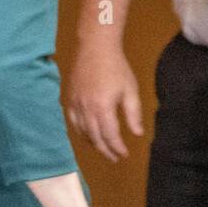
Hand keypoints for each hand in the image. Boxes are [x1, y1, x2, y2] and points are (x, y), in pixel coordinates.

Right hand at [66, 44, 142, 160]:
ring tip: (104, 149)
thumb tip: (137, 134)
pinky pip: (73, 122)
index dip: (117, 148)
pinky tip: (88, 136)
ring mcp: (76, 104)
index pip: (110, 136)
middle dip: (106, 151)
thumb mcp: (130, 90)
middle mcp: (86, 108)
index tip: (124, 154)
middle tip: (115, 158)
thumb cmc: (116, 67)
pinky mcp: (70, 99)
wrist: (96, 48)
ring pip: (82, 132)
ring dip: (93, 144)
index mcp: (103, 107)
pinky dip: (81, 132)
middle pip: (95, 138)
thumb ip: (134, 114)